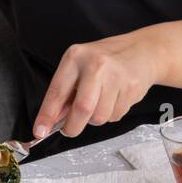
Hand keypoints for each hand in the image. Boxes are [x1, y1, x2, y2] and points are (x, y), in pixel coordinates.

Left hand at [32, 31, 164, 138]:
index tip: (39, 131)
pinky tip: (114, 99)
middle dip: (73, 127)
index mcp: (76, 57)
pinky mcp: (131, 89)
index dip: (47, 115)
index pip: (57, 91)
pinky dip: (111, 114)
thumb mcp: (79, 67)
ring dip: (95, 119)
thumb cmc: (106, 61)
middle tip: (69, 130)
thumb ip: (65, 93)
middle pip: (82, 108)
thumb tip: (51, 120)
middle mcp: (96, 65)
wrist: (142, 52)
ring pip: (99, 117)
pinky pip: (115, 116)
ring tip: (99, 103)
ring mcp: (116, 77)